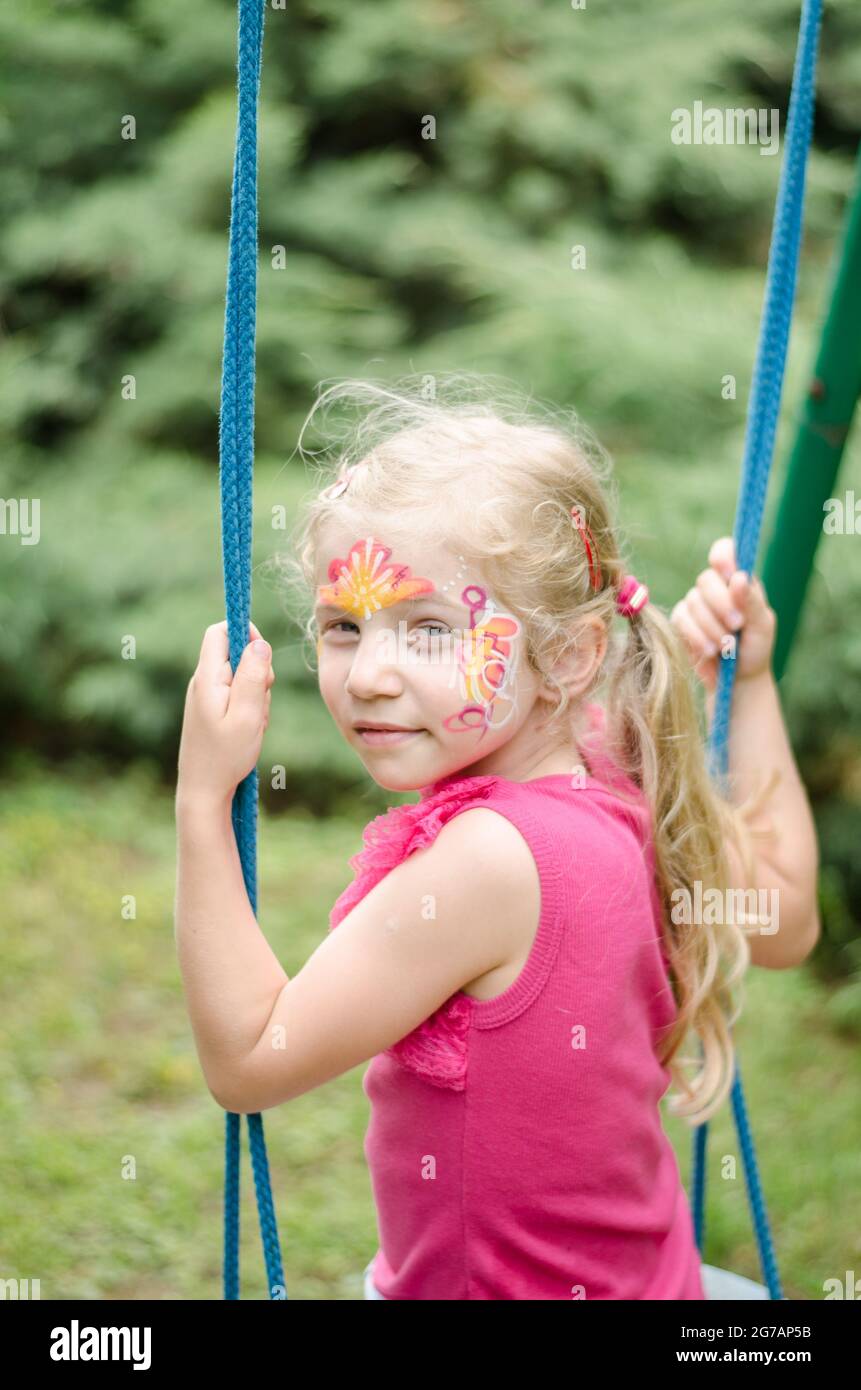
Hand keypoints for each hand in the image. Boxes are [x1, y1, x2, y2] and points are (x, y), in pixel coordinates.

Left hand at [177, 620, 274, 803]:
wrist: (204, 791)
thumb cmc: (225, 756)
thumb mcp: (248, 715)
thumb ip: (254, 676)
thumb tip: (259, 642)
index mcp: (207, 678)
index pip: (219, 632)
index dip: (244, 632)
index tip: (263, 656)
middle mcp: (203, 683)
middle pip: (235, 653)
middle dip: (258, 671)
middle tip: (262, 702)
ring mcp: (206, 697)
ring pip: (241, 677)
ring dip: (257, 694)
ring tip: (254, 724)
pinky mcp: (212, 711)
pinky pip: (237, 696)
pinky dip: (250, 708)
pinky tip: (249, 731)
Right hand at [670, 537, 775, 694]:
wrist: (738, 679)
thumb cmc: (755, 648)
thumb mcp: (762, 625)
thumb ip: (751, 601)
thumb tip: (738, 577)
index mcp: (738, 580)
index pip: (724, 551)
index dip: (723, 558)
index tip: (731, 576)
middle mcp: (715, 587)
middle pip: (706, 579)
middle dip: (722, 605)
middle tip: (737, 625)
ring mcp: (696, 603)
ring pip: (693, 602)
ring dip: (712, 627)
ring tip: (727, 647)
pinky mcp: (681, 622)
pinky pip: (681, 620)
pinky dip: (697, 637)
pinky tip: (711, 652)